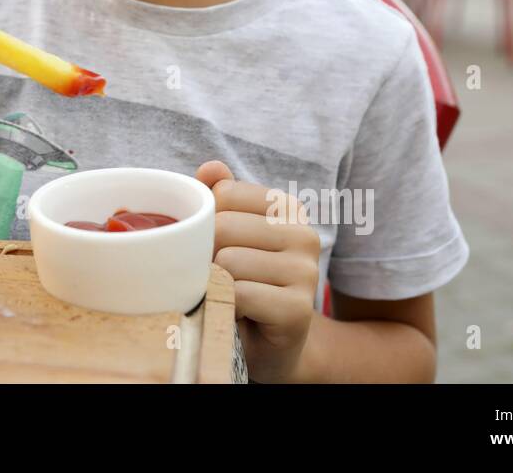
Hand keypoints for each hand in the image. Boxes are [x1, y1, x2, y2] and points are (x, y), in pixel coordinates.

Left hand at [195, 160, 321, 382]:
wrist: (270, 345)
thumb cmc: (243, 282)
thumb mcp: (229, 236)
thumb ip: (220, 198)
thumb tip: (211, 168)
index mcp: (288, 208)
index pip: (225, 193)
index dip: (205, 222)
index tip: (214, 246)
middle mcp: (305, 235)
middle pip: (223, 226)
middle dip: (205, 255)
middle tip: (214, 276)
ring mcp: (307, 272)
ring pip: (228, 261)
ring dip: (214, 284)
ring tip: (227, 295)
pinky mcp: (298, 309)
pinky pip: (239, 294)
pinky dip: (226, 306)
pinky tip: (237, 313)